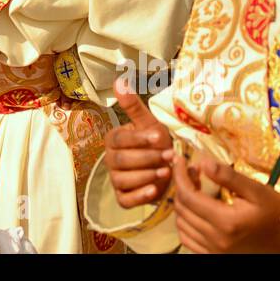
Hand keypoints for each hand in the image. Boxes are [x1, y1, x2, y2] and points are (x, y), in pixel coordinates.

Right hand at [105, 76, 174, 207]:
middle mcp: (110, 159)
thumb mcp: (149, 123)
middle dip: (147, 158)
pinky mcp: (123, 198)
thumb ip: (133, 105)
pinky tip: (155, 191)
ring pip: (125, 179)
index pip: (120, 139)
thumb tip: (119, 80)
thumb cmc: (157, 142)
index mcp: (113, 139)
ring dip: (147, 175)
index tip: (159, 137)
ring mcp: (116, 179)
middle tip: (169, 156)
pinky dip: (140, 196)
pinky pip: (126, 200)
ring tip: (166, 171)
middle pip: (123, 160)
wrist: (168, 167)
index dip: (140, 139)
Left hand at [171, 151, 279, 253]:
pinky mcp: (214, 256)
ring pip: (182, 225)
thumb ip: (229, 177)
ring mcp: (213, 250)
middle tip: (191, 173)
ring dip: (182, 205)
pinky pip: (188, 240)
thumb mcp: (258, 192)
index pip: (188, 195)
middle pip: (182, 209)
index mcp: (226, 221)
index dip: (180, 176)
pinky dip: (185, 223)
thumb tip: (204, 162)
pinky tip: (195, 211)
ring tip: (193, 190)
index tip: (179, 161)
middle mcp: (215, 238)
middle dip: (181, 187)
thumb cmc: (277, 215)